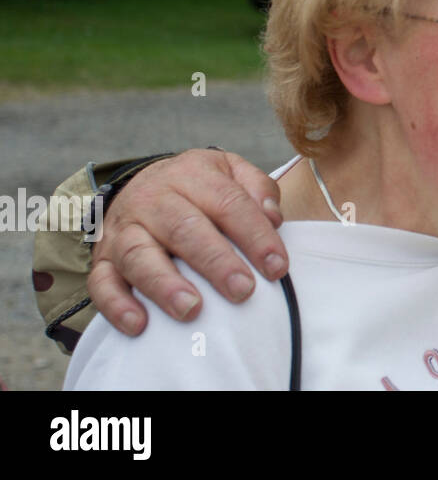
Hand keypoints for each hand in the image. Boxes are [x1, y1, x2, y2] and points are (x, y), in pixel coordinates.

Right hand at [87, 149, 284, 335]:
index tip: (277, 267)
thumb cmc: (199, 186)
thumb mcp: (231, 171)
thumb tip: (273, 218)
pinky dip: (117, 305)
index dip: (255, 235)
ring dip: (165, 285)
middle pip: (184, 229)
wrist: (143, 184)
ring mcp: (124, 229)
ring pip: (139, 256)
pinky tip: (139, 325)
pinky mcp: (103, 258)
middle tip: (242, 290)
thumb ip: (258, 189)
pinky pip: (102, 282)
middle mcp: (154, 199)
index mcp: (192, 174)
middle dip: (216, 262)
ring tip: (192, 309)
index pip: (228, 203)